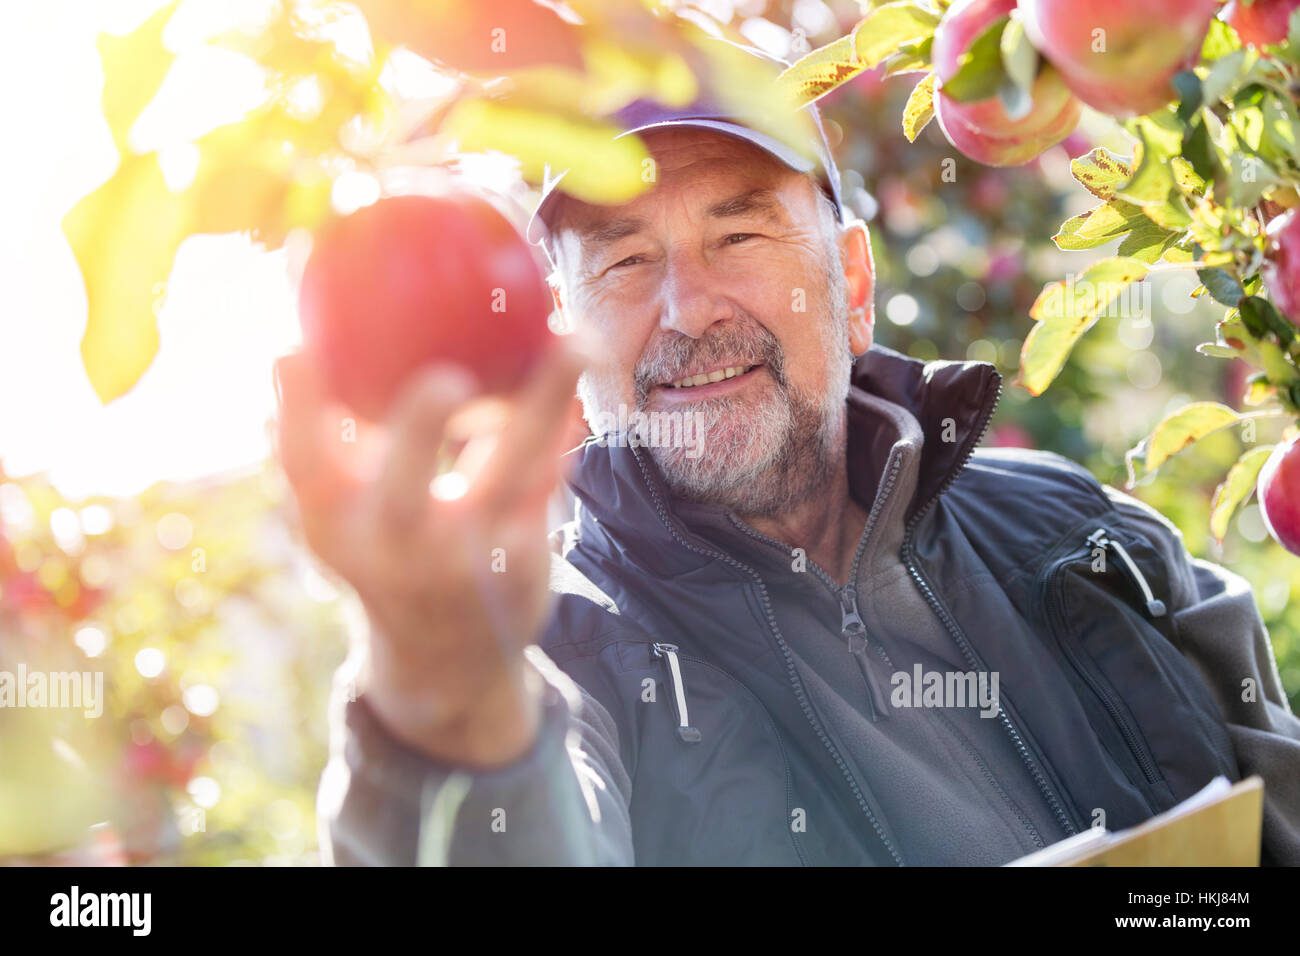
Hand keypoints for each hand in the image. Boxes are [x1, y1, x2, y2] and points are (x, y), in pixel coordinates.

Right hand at [273, 340, 585, 767]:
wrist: (444, 654)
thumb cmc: (385, 546)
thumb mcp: (342, 507)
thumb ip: (333, 431)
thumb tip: (300, 326)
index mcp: (336, 523)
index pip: (302, 465)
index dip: (295, 408)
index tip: (293, 348)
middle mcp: (395, 547)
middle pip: (403, 492)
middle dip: (419, 432)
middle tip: (448, 376)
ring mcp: (466, 559)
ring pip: (512, 471)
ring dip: (544, 400)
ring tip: (573, 342)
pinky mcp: (525, 556)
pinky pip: (548, 473)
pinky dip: (562, 417)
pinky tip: (576, 362)